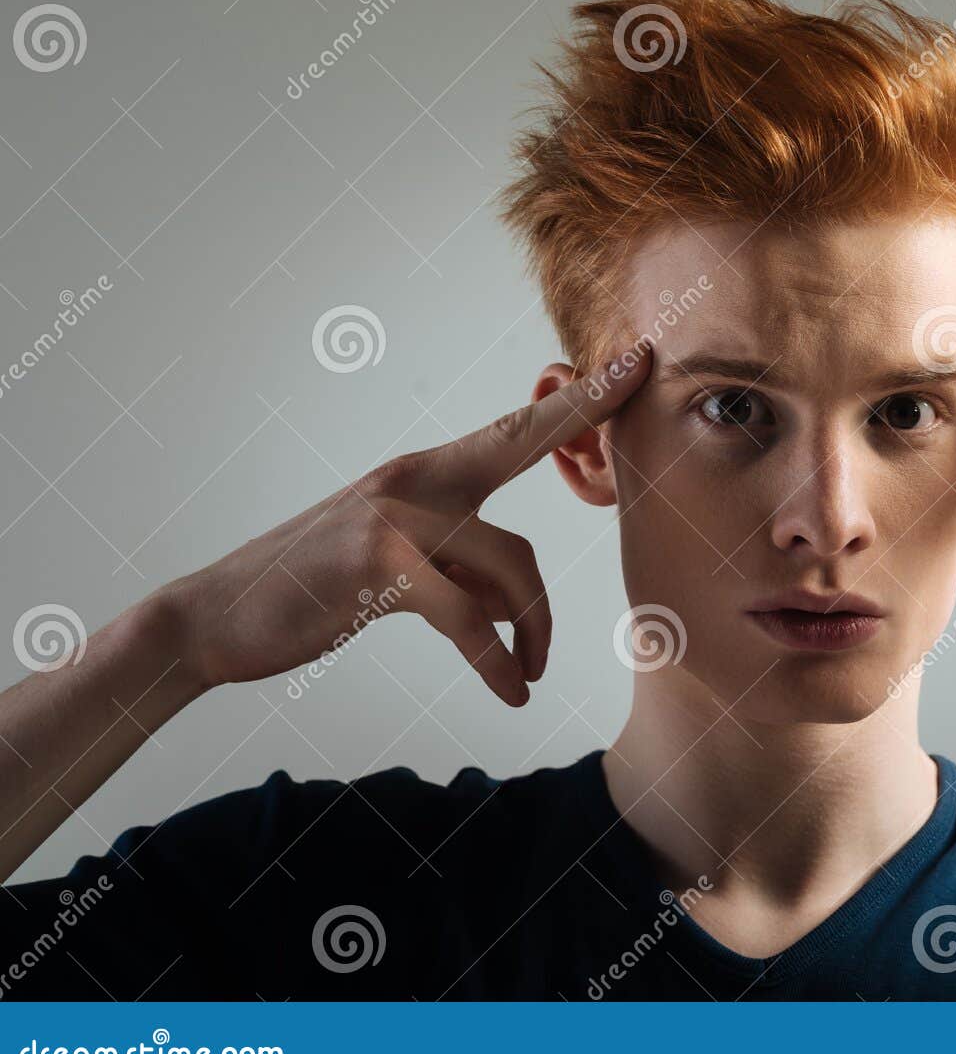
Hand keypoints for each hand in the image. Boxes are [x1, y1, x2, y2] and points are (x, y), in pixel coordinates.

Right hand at [156, 345, 651, 705]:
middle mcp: (415, 480)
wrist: (215, 618)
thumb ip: (465, 572)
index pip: (516, 428)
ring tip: (529, 674)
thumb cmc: (320, 593)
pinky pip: (467, 617)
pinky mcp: (378, 567)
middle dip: (586, 408)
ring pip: (510, 561)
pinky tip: (513, 693)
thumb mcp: (403, 572)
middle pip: (523, 441)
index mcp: (425, 476)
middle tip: (642, 371)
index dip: (577, 397)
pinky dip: (497, 662)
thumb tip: (519, 607)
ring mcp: (394, 516)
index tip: (631, 360)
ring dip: (534, 629)